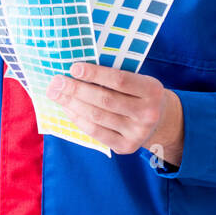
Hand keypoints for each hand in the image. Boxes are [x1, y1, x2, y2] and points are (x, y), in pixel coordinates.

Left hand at [46, 62, 183, 163]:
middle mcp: (147, 113)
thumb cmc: (139, 93)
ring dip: (72, 104)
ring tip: (57, 94)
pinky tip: (67, 109)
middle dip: (76, 90)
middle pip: (105, 100)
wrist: (159, 121)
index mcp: (152, 90)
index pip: (119, 80)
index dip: (95, 74)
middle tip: (56, 82)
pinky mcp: (126, 147)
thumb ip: (114, 76)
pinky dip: (78, 119)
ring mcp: (137, 133)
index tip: (74, 68)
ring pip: (97, 117)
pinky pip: (96, 132)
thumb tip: (76, 70)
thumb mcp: (138, 80)